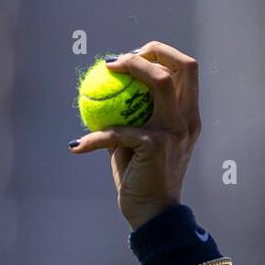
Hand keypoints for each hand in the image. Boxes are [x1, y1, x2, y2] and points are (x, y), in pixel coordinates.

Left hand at [69, 41, 201, 229]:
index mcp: (187, 117)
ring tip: (103, 74)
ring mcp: (175, 130)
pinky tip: (76, 146)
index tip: (133, 57)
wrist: (153, 215)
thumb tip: (106, 89)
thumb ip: (131, 116)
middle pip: (183, 66)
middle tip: (120, 60)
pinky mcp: (156, 144)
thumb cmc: (142, 178)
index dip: (161, 53)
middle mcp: (187, 120)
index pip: (187, 70)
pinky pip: (118, 129)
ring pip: (160, 80)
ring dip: (131, 69)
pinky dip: (94, 138)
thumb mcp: (138, 142)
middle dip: (153, 50)